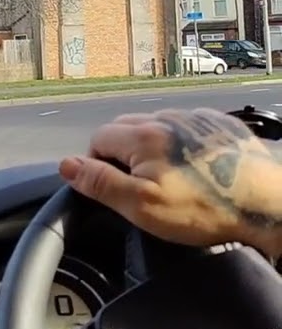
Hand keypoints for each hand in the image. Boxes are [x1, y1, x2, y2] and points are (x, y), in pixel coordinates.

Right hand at [60, 108, 281, 257]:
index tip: (114, 187)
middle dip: (122, 152)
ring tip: (169, 177)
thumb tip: (67, 165)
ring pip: (156, 125)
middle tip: (139, 185)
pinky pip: (187, 126)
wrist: (268, 206)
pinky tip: (194, 167)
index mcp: (143, 137)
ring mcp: (197, 119)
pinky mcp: (222, 125)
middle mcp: (167, 118)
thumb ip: (100, 183)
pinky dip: (181, 142)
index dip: (97, 164)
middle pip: (125, 127)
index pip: (98, 139)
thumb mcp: (141, 207)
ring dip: (151, 145)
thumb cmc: (206, 209)